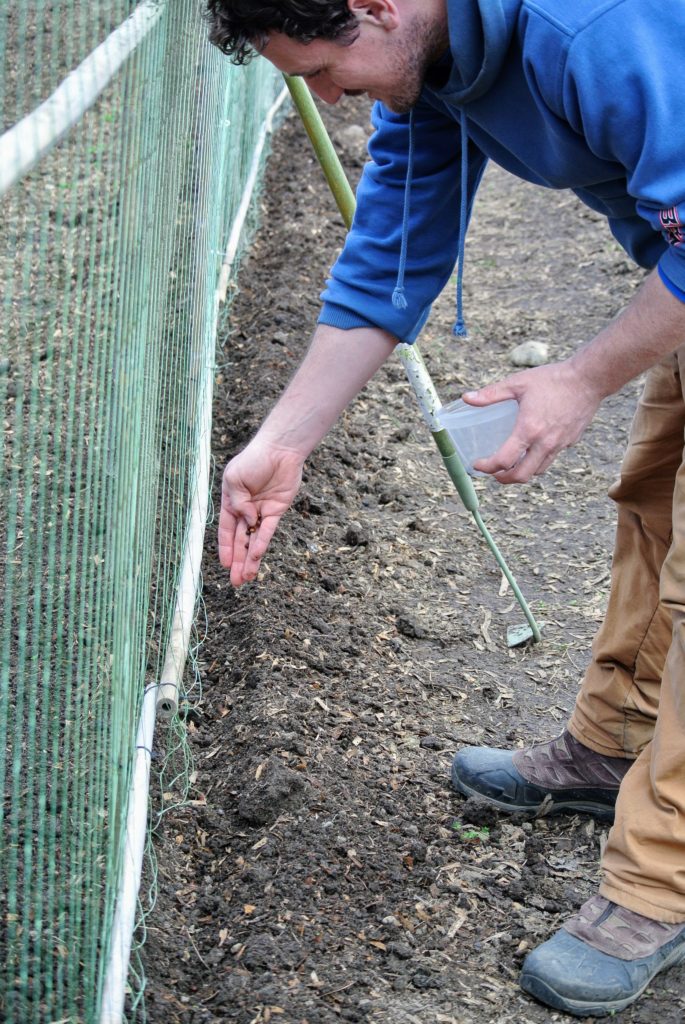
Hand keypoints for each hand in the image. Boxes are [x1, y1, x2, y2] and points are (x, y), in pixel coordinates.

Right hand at [218, 439, 303, 585]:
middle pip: (240, 540)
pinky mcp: (277, 511)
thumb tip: (247, 521)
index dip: (225, 548)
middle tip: (236, 581)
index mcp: (231, 502)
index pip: (226, 530)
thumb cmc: (253, 459)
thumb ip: (238, 502)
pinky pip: (268, 531)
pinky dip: (262, 543)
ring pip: (254, 540)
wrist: (279, 449)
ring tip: (247, 577)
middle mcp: (246, 510)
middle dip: (238, 561)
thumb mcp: (235, 479)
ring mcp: (261, 512)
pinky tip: (257, 556)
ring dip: (250, 559)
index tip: (225, 565)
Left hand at [463, 359, 603, 482]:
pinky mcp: (570, 442)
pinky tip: (531, 449)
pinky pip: (551, 459)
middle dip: (503, 479)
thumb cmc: (553, 379)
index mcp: (528, 429)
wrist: (589, 379)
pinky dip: (537, 461)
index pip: (504, 461)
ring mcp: (559, 445)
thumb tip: (466, 398)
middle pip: (521, 476)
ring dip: (521, 472)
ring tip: (510, 465)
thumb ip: (490, 394)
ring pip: (537, 471)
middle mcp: (545, 443)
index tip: (478, 464)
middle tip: (493, 473)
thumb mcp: (517, 383)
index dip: (487, 467)